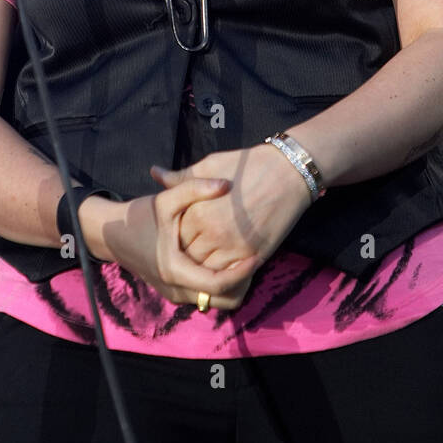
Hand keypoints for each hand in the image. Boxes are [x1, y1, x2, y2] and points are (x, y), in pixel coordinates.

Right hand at [100, 178, 261, 310]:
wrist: (110, 235)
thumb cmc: (138, 217)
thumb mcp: (165, 200)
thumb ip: (195, 188)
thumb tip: (226, 183)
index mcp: (175, 270)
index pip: (219, 284)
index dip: (242, 271)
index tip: (256, 254)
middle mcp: (176, 289)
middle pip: (223, 300)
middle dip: (242, 284)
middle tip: (255, 259)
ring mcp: (175, 294)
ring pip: (216, 301)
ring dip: (233, 285)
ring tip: (244, 260)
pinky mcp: (175, 291)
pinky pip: (206, 296)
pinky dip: (220, 284)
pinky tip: (227, 261)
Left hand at [150, 144, 312, 272]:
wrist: (287, 172)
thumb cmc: (247, 165)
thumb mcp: (209, 165)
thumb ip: (181, 178)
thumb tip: (155, 173)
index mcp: (197, 211)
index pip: (174, 237)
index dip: (175, 237)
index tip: (181, 234)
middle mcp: (211, 233)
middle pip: (188, 257)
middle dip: (187, 256)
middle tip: (191, 252)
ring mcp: (232, 247)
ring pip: (206, 272)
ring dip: (205, 269)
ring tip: (208, 260)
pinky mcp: (251, 257)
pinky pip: (230, 277)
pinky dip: (224, 276)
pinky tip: (224, 267)